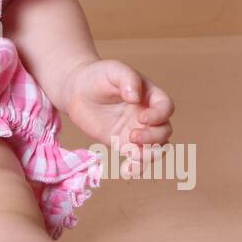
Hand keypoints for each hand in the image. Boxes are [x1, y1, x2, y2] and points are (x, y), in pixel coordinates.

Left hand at [60, 57, 174, 177]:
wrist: (76, 90)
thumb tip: (135, 97)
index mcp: (150, 96)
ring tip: (133, 156)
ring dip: (149, 156)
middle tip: (132, 136)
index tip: (141, 118)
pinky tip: (127, 171)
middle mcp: (148, 115)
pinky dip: (137, 168)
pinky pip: (137, 159)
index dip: (159, 116)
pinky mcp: (123, 143)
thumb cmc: (97, 76)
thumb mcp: (113, 70)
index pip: (166, 108)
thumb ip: (127, 79)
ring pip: (155, 149)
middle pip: (164, 131)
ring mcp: (137, 130)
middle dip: (153, 138)